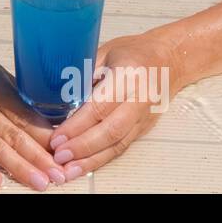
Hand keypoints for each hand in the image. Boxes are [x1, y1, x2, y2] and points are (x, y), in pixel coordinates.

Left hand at [47, 33, 183, 178]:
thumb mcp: (103, 51)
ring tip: (67, 171)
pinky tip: (82, 167)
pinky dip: (100, 159)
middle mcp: (139, 100)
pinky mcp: (142, 129)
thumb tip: (52, 93)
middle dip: (82, 147)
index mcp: (129, 76)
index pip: (100, 106)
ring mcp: (143, 117)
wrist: (169, 60)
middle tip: (58, 156)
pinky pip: (121, 147)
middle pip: (111, 130)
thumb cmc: (132, 51)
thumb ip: (82, 72)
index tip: (56, 137)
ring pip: (118, 144)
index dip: (77, 125)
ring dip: (91, 160)